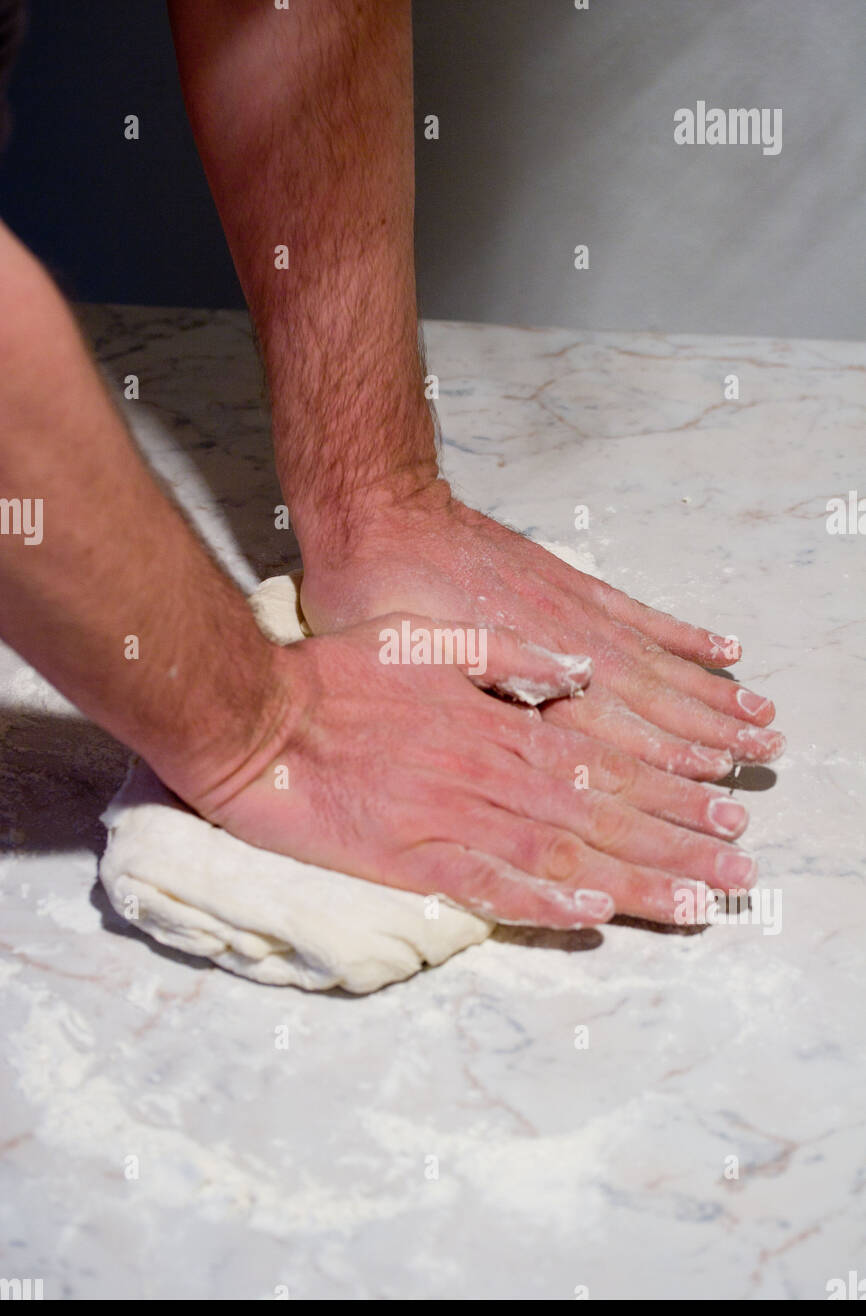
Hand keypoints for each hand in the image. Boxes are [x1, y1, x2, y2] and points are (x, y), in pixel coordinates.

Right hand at [184, 615, 758, 928]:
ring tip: (695, 902)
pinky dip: (541, 902)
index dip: (668, 791)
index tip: (721, 812)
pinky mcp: (407, 858)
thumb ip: (509, 656)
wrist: (256, 718)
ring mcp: (449, 817)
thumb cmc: (336, 674)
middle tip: (735, 869)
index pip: (603, 762)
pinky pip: (485, 885)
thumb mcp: (429, 637)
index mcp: (496, 721)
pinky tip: (591, 916)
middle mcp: (486, 771)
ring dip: (633, 880)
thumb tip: (581, 671)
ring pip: (559, 853)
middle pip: (599, 814)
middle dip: (674, 843)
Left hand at [298, 483, 784, 778]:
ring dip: (714, 701)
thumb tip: (528, 757)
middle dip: (708, 751)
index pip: (611, 748)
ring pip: (661, 671)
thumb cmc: (378, 602)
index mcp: (524, 688)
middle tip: (758, 776)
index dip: (664, 779)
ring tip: (762, 724)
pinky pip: (645, 617)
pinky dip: (688, 637)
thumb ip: (472, 715)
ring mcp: (575, 617)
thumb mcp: (409, 674)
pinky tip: (726, 652)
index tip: (712, 798)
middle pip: (653, 716)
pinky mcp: (574, 584)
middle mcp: (564, 657)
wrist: (382, 516)